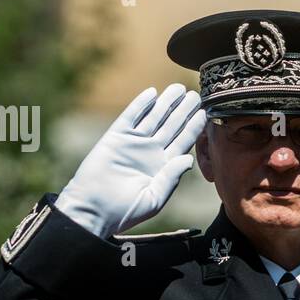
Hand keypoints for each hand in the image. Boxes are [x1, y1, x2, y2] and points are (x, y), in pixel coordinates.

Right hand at [56, 84, 206, 237]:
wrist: (94, 210)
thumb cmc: (126, 211)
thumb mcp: (155, 198)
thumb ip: (171, 177)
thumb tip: (188, 158)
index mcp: (163, 166)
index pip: (183, 142)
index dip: (194, 127)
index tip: (205, 113)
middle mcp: (150, 152)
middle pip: (171, 126)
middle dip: (184, 110)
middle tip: (196, 94)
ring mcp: (133, 143)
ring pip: (153, 117)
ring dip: (166, 103)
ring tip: (179, 89)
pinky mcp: (115, 137)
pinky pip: (130, 117)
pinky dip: (141, 105)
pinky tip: (152, 93)